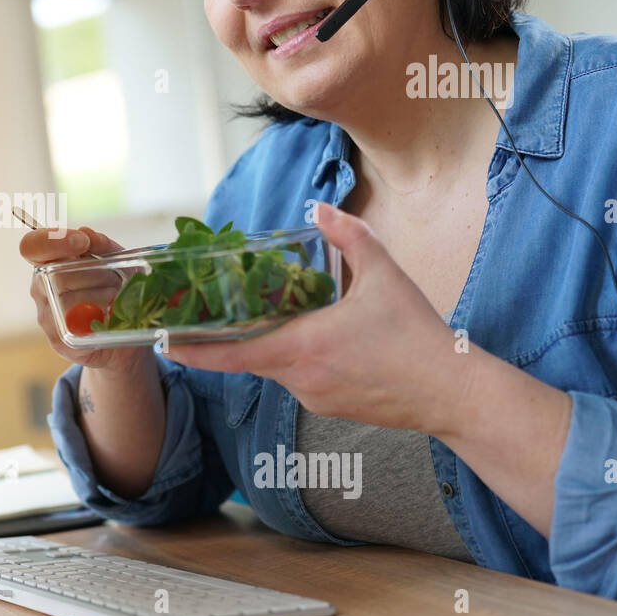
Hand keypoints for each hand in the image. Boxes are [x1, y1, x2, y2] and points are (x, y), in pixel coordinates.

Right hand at [21, 225, 146, 372]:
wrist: (124, 330)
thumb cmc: (115, 289)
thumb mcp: (118, 261)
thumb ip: (103, 246)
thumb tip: (87, 233)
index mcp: (48, 261)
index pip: (32, 246)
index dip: (53, 241)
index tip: (82, 242)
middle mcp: (41, 287)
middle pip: (61, 274)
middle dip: (96, 274)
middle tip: (115, 280)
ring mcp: (46, 315)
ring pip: (72, 301)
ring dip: (103, 297)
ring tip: (116, 299)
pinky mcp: (58, 341)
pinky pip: (80, 327)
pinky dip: (103, 320)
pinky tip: (110, 318)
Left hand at [161, 202, 468, 433]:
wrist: (453, 393)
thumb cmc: (418, 335)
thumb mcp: (384, 274)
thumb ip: (349, 236)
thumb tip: (320, 208)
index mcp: (303, 346)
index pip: (231, 353)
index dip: (193, 349)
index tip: (164, 342)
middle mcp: (300, 378)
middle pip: (248, 356)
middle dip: (229, 336)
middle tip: (209, 314)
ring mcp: (313, 397)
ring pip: (276, 366)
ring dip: (272, 342)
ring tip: (286, 316)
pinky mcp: (329, 407)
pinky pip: (299, 379)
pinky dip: (298, 358)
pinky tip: (324, 340)